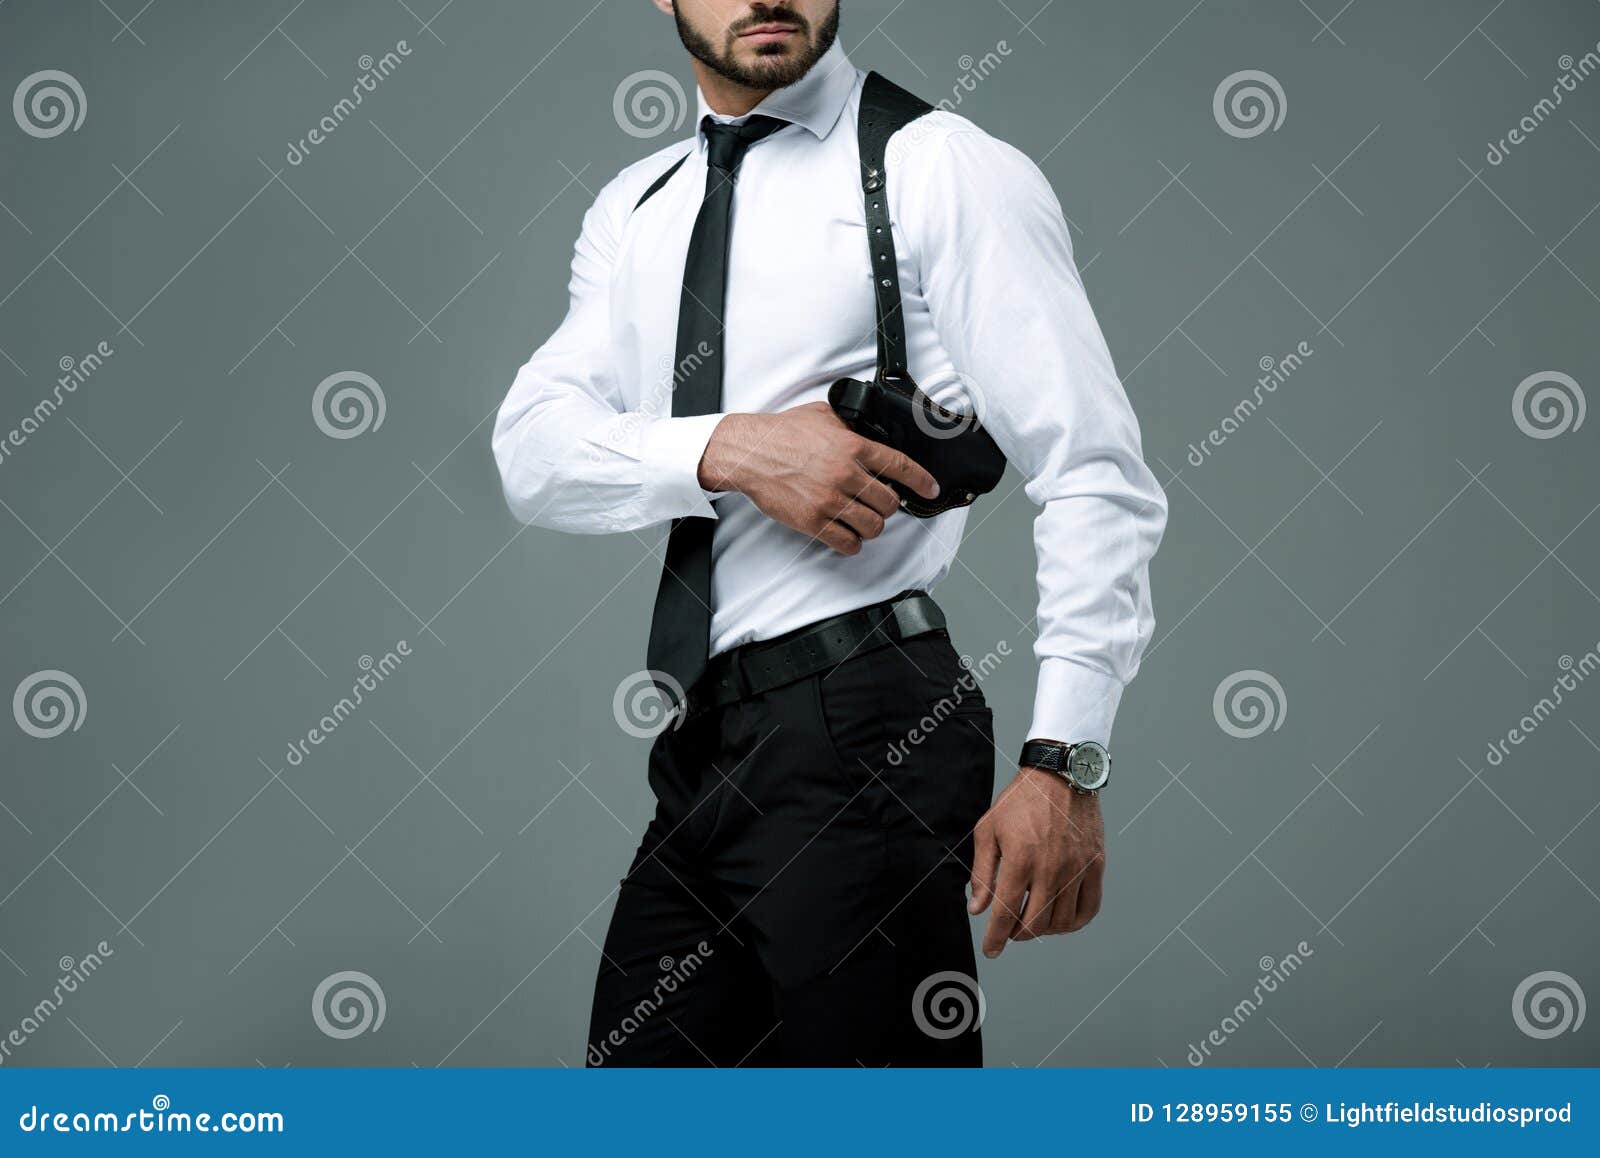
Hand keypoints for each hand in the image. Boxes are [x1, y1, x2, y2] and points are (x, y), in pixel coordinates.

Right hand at [697, 402, 938, 554]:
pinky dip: (852, 542)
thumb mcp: (823, 416)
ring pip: (873, 526)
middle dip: (888, 505)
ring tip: (863, 519)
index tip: (930, 489)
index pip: (899, 467)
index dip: (921, 481)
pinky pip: (847, 543)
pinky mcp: (813, 521)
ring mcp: (829, 500)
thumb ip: (850, 426)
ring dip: (872, 525)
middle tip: (879, 503)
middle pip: (889, 503)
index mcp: (852, 446)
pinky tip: (847, 534)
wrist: (749, 453)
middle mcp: (845, 474)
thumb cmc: (781, 434)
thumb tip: (869, 433)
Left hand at [968, 767, 1105, 957]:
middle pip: (1035, 924)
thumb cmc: (1020, 800)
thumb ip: (981, 872)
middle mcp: (1051, 868)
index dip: (996, 938)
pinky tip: (1060, 920)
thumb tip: (977, 909)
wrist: (1060, 774)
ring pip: (1061, 922)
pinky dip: (1074, 923)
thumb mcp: (988, 830)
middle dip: (1017, 935)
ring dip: (1043, 931)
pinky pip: (1089, 908)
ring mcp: (1076, 868)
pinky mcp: (1095, 865)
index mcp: (1020, 859)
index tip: (991, 950)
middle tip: (1009, 932)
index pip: (1006, 913)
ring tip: (1032, 923)